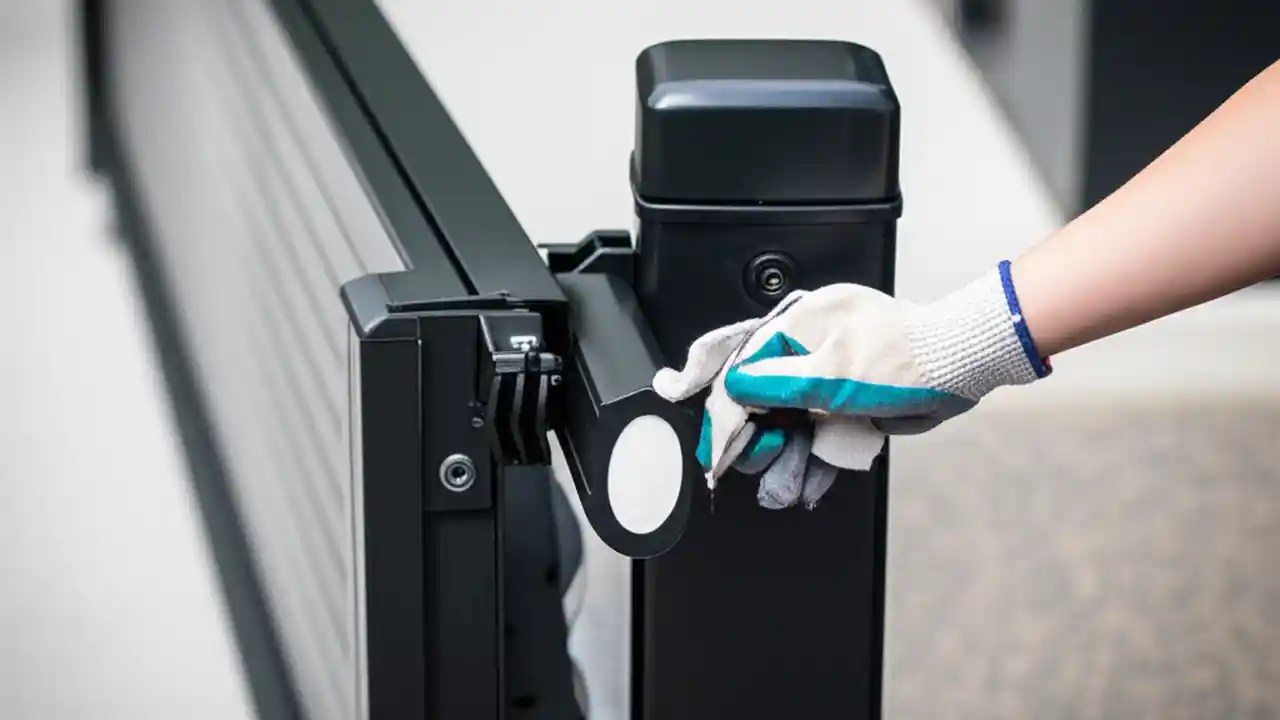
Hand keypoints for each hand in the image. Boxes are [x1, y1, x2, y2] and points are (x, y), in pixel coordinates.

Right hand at [653, 263, 1049, 507]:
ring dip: (786, 451)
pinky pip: (821, 426)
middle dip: (756, 434)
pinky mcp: (851, 393)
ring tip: (783, 483)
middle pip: (764, 392)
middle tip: (747, 463)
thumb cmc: (906, 360)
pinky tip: (808, 479)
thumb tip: (734, 391)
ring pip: (792, 415)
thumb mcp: (829, 376)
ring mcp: (832, 369)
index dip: (727, 409)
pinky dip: (814, 453)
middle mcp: (812, 342)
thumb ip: (773, 384)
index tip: (718, 445)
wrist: (962, 366)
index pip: (744, 366)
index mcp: (800, 322)